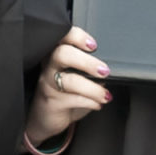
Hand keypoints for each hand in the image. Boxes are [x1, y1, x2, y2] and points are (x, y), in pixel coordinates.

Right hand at [27, 27, 109, 148]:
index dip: (77, 36)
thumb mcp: (75, 76)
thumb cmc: (64, 94)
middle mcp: (49, 67)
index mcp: (56, 55)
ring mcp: (49, 85)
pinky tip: (98, 104)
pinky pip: (74, 100)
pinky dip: (91, 102)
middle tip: (104, 71)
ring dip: (93, 88)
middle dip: (86, 62)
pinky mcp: (52, 102)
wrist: (46, 118)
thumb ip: (89, 68)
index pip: (62, 37)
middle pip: (62, 54)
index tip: (93, 45)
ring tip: (105, 95)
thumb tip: (110, 66)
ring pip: (70, 81)